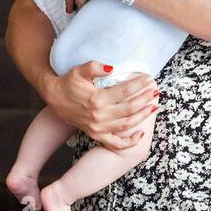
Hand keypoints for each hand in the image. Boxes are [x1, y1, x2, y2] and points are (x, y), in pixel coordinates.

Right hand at [43, 61, 158, 151]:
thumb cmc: (69, 82)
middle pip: (129, 108)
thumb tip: (112, 67)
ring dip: (143, 116)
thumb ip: (95, 67)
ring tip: (154, 106)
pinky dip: (130, 141)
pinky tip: (141, 134)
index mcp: (96, 99)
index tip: (149, 78)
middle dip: (145, 99)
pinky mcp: (97, 135)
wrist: (55, 98)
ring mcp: (99, 128)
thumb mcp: (79, 70)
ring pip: (127, 124)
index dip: (138, 85)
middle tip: (156, 91)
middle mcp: (99, 116)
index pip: (124, 92)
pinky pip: (116, 143)